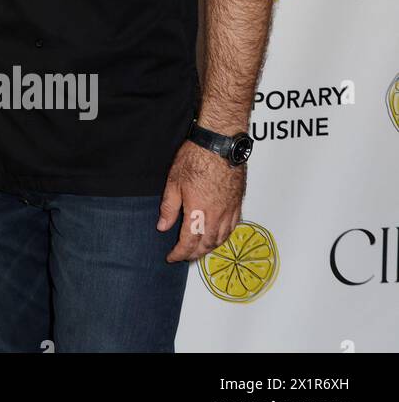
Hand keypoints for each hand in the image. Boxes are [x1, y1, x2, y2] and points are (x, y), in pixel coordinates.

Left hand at [157, 139, 245, 262]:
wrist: (220, 144)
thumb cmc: (196, 158)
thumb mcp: (173, 182)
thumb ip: (169, 208)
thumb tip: (163, 226)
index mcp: (198, 213)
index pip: (188, 242)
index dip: (179, 253)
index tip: (171, 257)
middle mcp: (217, 216)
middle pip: (206, 244)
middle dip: (194, 254)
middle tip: (183, 256)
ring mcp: (230, 210)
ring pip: (221, 239)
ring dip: (209, 248)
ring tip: (198, 250)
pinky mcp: (238, 203)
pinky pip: (232, 228)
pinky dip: (223, 237)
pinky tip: (217, 236)